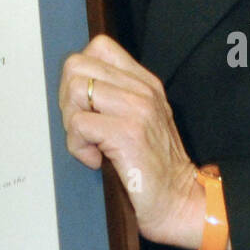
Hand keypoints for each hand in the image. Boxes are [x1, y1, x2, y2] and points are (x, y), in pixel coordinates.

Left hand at [59, 34, 205, 249]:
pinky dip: (78, 147)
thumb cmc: (154, 168)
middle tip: (83, 127)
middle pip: (77, 65)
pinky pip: (79, 124)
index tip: (87, 106)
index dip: (81, 74)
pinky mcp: (127, 133)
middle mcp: (142, 89)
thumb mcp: (140, 119)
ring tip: (90, 143)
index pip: (98, 47)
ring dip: (71, 122)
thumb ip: (116, 97)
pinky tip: (96, 160)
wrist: (182, 201)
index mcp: (145, 83)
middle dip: (68, 99)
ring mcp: (137, 108)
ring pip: (75, 90)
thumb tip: (74, 88)